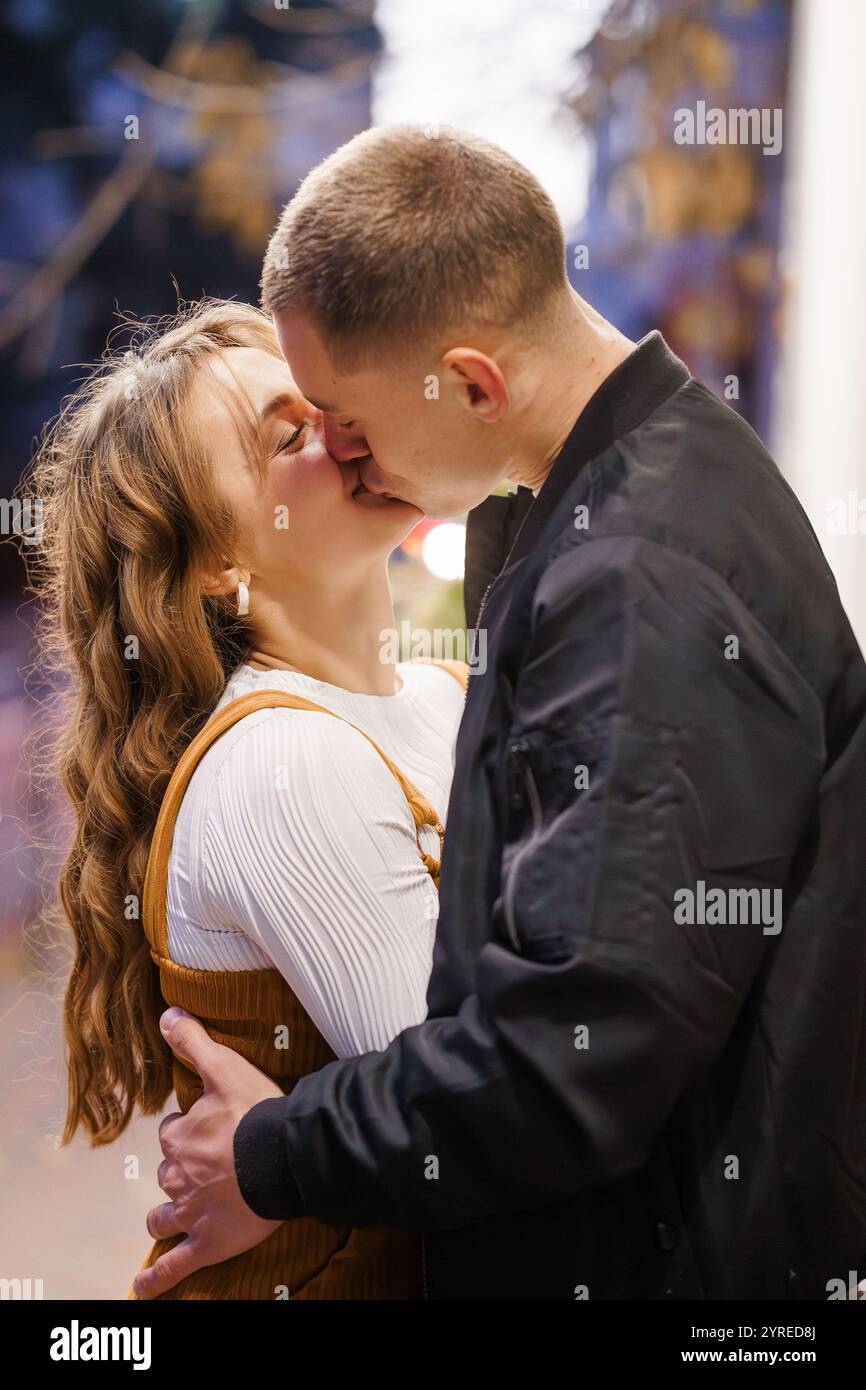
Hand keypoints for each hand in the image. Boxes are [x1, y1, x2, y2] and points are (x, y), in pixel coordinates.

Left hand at [133, 1006, 284, 1298]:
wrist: (284, 1157)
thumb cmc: (257, 1112)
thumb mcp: (224, 1067)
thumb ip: (193, 1042)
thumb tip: (167, 1014)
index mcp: (181, 1136)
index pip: (172, 1132)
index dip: (187, 1130)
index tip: (204, 1128)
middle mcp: (178, 1174)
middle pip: (168, 1172)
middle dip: (181, 1170)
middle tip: (206, 1168)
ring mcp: (191, 1211)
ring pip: (162, 1216)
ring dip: (165, 1215)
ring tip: (173, 1216)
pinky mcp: (207, 1242)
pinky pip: (175, 1264)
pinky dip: (156, 1279)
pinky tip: (142, 1287)